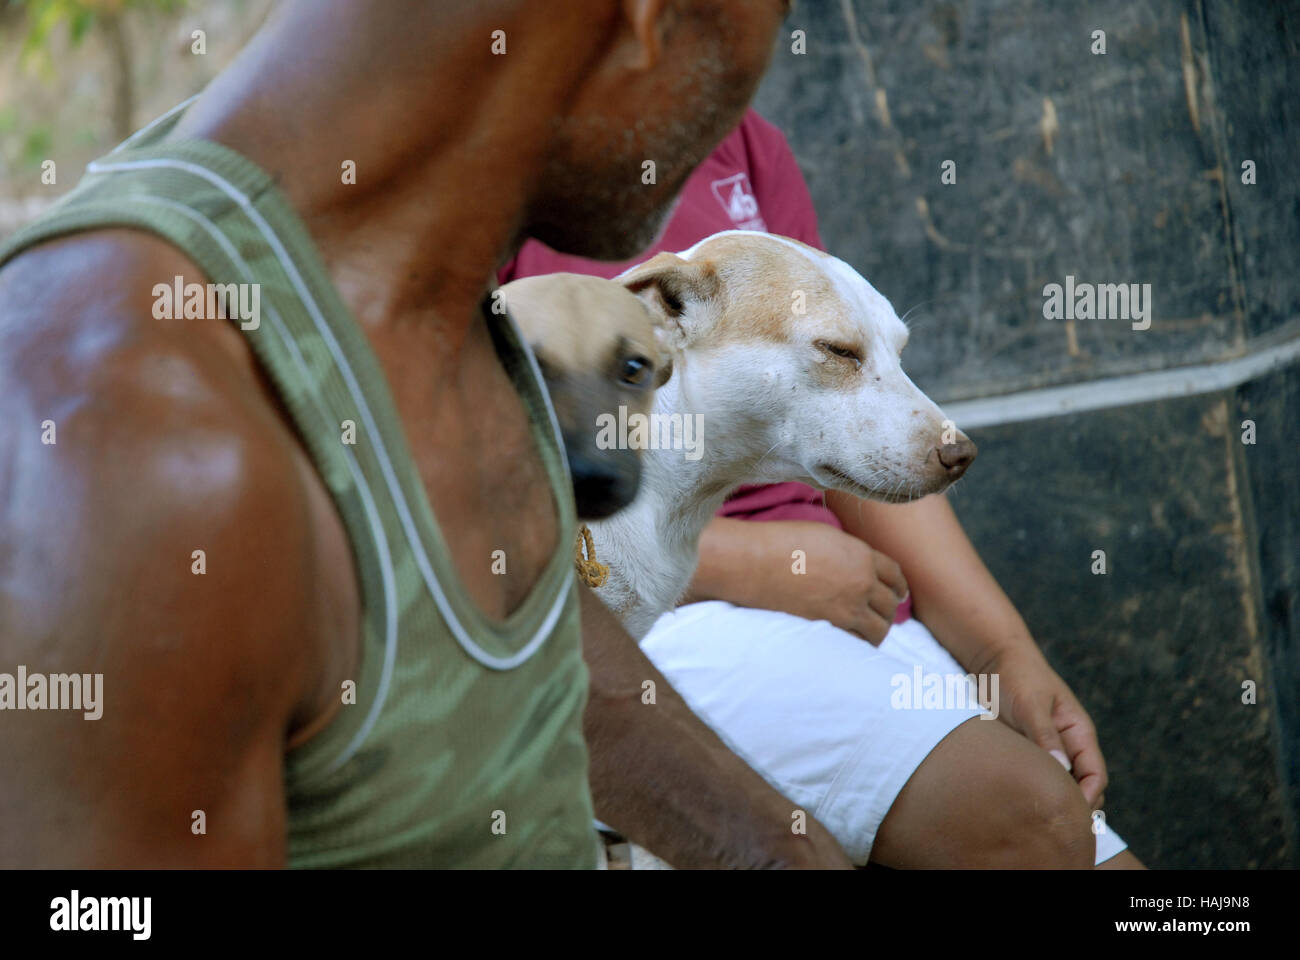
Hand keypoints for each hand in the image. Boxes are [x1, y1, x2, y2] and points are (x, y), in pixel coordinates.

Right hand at [779, 522, 908, 643]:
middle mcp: (861, 583)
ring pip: (880, 627)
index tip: (899, 593)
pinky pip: (858, 641)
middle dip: (890, 608)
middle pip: (890, 603)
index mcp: (862, 556)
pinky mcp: (829, 627)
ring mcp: (846, 608)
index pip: (895, 574)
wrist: (756, 563)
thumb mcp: (827, 536)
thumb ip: (850, 552)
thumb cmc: (784, 542)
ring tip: (873, 630)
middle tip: (885, 613)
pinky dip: (861, 642)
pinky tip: (855, 640)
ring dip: (879, 629)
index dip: (899, 585)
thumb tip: (859, 564)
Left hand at [981, 647, 1108, 808]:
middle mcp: (1067, 745)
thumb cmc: (1018, 676)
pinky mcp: (1026, 751)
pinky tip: (1014, 802)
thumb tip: (1062, 769)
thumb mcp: (1030, 703)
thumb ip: (1044, 734)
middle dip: (1070, 806)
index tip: (1069, 814)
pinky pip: (1034, 777)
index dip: (1087, 797)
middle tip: (1049, 826)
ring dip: (1049, 799)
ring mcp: (1047, 749)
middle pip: (1080, 786)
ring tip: (1032, 819)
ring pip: (1056, 784)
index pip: (1095, 775)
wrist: (994, 659)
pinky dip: (1030, 790)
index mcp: (1079, 733)